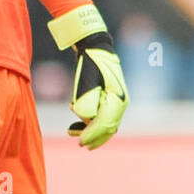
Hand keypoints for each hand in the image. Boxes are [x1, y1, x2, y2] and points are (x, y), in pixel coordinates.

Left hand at [67, 31, 127, 149]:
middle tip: (80, 144)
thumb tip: (85, 117)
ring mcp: (117, 102)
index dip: (92, 135)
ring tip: (73, 131)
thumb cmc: (90, 65)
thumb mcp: (86, 83)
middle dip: (94, 137)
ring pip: (107, 124)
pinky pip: (104, 117)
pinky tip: (79, 125)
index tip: (80, 143)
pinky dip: (93, 124)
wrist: (95, 49)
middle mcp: (121, 103)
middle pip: (108, 128)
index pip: (105, 124)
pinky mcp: (111, 100)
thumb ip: (86, 102)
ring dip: (92, 131)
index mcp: (118, 100)